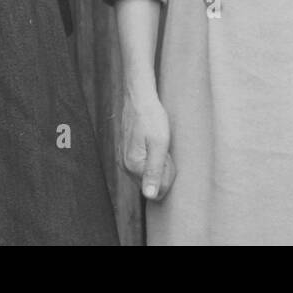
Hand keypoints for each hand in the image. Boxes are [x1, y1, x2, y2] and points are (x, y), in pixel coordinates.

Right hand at [120, 87, 175, 201]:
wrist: (140, 96)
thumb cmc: (152, 117)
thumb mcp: (159, 144)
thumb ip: (154, 171)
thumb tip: (150, 196)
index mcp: (133, 166)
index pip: (157, 190)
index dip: (167, 175)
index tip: (168, 157)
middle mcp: (125, 165)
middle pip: (151, 183)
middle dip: (162, 170)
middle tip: (164, 149)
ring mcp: (124, 158)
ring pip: (147, 173)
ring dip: (157, 163)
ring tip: (158, 144)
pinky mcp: (126, 151)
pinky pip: (143, 164)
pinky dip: (151, 157)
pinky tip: (152, 142)